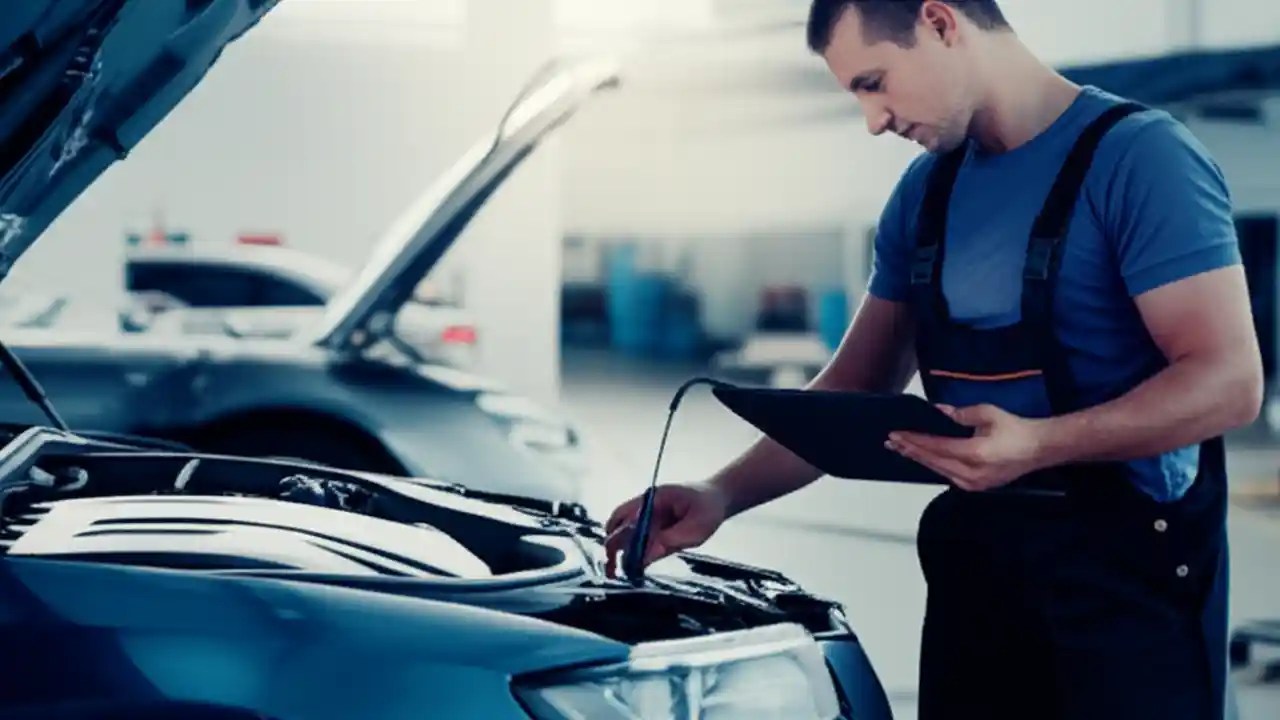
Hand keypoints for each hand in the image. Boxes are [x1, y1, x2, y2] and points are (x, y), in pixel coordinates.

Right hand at [602, 483, 728, 578]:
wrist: (716, 500)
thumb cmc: (708, 510)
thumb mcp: (696, 527)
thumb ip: (671, 540)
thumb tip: (647, 556)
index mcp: (654, 499)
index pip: (630, 518)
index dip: (625, 539)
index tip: (626, 560)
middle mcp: (644, 506)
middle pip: (618, 523)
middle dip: (612, 546)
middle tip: (611, 570)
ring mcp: (646, 516)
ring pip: (622, 531)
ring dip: (617, 550)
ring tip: (613, 573)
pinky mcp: (651, 527)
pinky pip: (635, 539)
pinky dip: (630, 553)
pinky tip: (631, 569)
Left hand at [886, 403, 1050, 491]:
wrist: (1039, 449)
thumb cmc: (1016, 428)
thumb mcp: (988, 413)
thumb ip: (961, 414)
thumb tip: (938, 411)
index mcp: (974, 454)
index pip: (936, 447)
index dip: (915, 440)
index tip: (897, 434)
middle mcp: (971, 474)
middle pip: (933, 462)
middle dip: (910, 451)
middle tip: (891, 442)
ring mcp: (974, 484)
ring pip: (938, 471)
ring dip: (919, 459)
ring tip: (901, 449)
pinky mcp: (976, 486)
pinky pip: (948, 475)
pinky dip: (933, 465)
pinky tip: (922, 458)